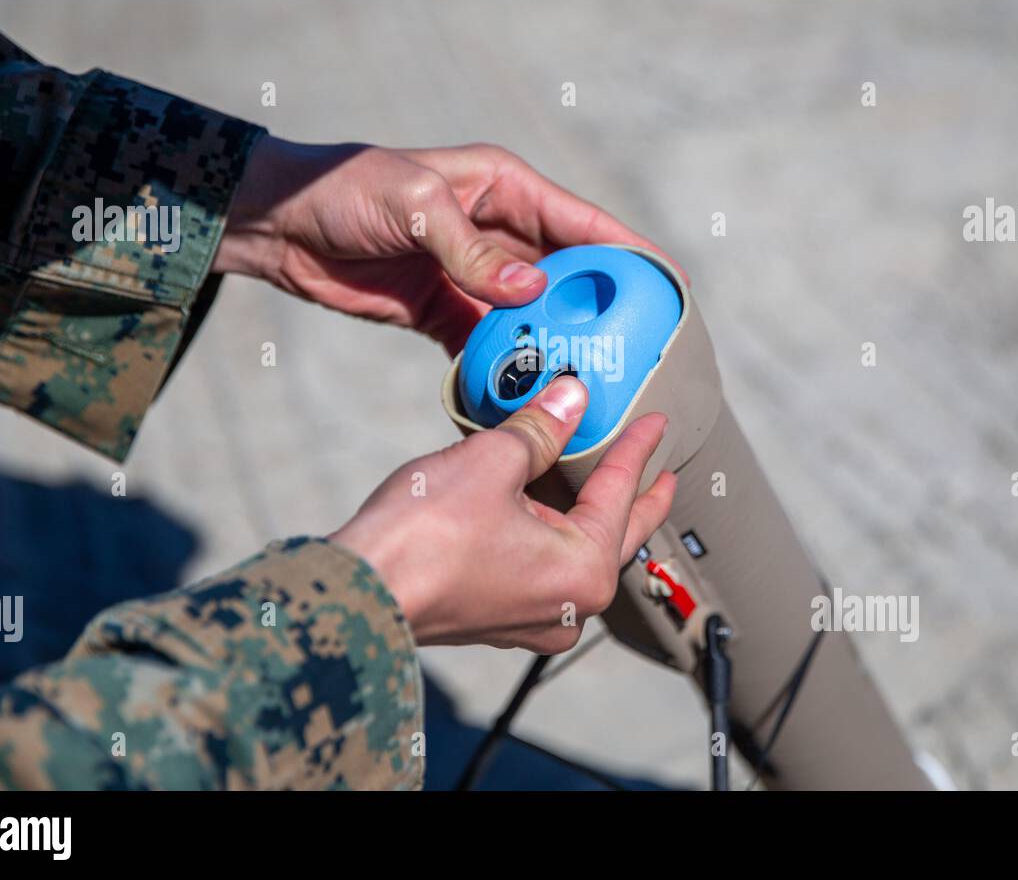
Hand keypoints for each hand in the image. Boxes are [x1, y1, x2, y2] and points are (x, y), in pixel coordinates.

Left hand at [215, 138, 678, 354]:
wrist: (280, 224)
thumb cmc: (347, 190)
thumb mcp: (414, 208)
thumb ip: (472, 251)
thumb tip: (534, 293)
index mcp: (504, 188)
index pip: (582, 224)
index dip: (629, 252)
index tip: (670, 285)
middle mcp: (499, 231)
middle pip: (567, 276)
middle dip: (600, 310)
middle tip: (636, 350)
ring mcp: (474, 275)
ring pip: (533, 316)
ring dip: (555, 345)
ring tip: (590, 382)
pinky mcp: (444, 311)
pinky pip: (488, 344)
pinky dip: (505, 368)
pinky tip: (526, 394)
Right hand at [330, 377, 675, 652]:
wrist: (357, 595)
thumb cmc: (423, 537)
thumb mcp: (492, 462)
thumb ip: (541, 429)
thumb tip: (570, 397)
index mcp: (584, 571)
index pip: (620, 492)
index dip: (637, 448)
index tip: (655, 422)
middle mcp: (568, 606)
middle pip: (614, 534)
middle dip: (635, 497)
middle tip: (660, 471)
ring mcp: (532, 619)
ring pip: (575, 552)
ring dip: (585, 513)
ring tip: (599, 477)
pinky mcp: (497, 617)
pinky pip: (541, 567)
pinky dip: (549, 532)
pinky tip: (543, 506)